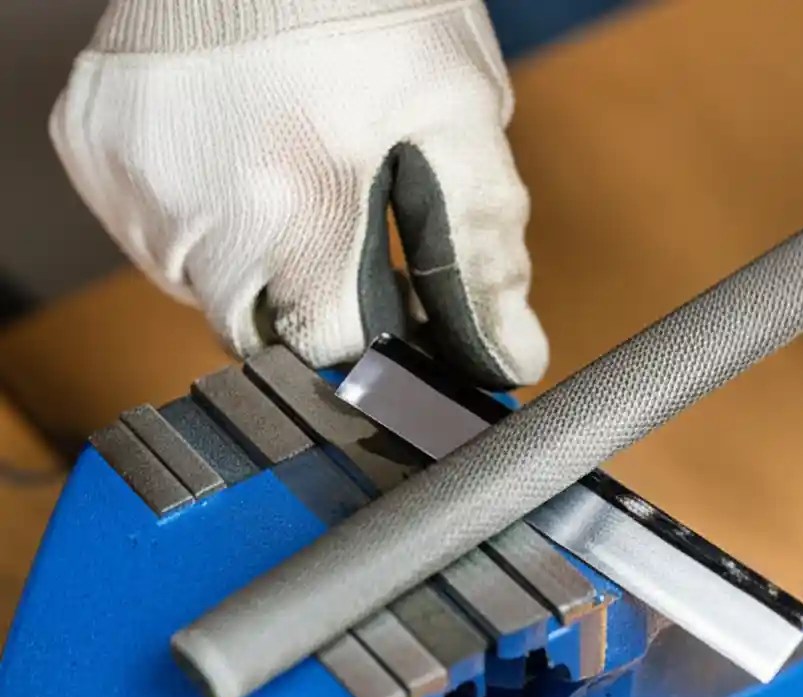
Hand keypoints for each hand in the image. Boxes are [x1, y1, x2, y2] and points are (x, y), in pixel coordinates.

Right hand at [49, 0, 547, 388]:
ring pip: (193, 287)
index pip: (328, 347)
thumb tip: (509, 353)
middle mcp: (199, 211)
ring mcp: (133, 179)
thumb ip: (480, 249)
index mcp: (299, 212)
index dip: (373, 327)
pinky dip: (190, 214)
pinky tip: (233, 155)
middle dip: (308, 296)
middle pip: (255, 328)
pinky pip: (142, 227)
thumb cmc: (369, 2)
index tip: (390, 294)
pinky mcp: (91, 146)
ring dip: (246, 261)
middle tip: (339, 218)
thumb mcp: (457, 116)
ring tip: (289, 173)